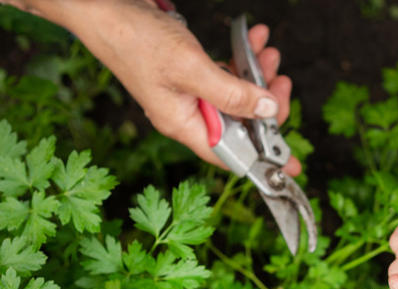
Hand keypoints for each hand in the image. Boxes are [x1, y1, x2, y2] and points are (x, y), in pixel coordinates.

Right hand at [55, 1, 298, 173]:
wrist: (103, 8)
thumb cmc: (135, 40)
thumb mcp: (191, 69)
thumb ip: (232, 94)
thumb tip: (266, 110)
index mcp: (183, 125)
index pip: (232, 155)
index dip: (263, 159)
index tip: (292, 163)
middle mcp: (187, 114)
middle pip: (240, 123)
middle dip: (266, 103)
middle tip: (281, 83)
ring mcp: (188, 93)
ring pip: (236, 94)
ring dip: (257, 75)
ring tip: (269, 52)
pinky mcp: (189, 72)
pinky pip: (225, 73)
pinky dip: (242, 59)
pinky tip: (253, 39)